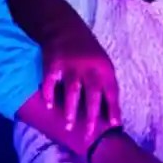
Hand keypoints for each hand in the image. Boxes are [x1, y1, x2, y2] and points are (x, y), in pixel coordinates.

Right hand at [41, 15, 120, 139]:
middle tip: (88, 135)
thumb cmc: (87, 51)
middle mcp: (89, 67)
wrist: (64, 27)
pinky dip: (49, 95)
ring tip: (68, 126)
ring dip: (70, 110)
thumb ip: (106, 83)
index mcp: (104, 68)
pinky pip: (50, 82)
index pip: (111, 91)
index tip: (114, 126)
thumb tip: (111, 111)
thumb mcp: (102, 63)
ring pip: (72, 91)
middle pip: (92, 94)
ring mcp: (70, 65)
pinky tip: (48, 107)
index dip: (113, 108)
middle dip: (91, 116)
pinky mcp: (53, 64)